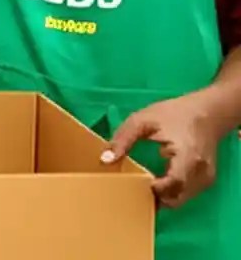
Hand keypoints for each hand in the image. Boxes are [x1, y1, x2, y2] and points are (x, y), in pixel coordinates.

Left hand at [104, 94, 222, 207]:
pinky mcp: (205, 180)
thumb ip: (123, 140)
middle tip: (131, 191)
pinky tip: (154, 184)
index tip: (133, 186)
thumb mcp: (141, 121)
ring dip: (162, 198)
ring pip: (181, 199)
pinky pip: (186, 194)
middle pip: (176, 197)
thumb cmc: (173, 114)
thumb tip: (105, 160)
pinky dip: (171, 193)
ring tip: (140, 187)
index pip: (173, 183)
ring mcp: (205, 178)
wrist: (207, 112)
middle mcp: (200, 171)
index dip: (154, 190)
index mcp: (187, 155)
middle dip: (154, 198)